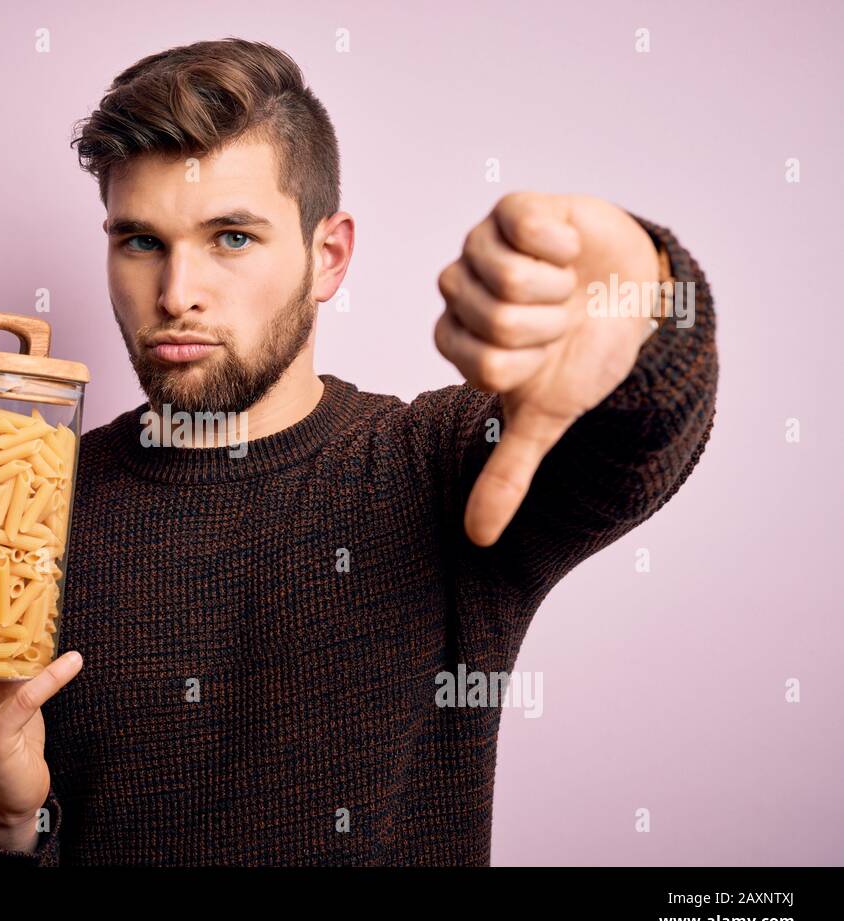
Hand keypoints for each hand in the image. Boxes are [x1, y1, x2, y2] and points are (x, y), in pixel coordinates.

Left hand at [434, 192, 660, 546]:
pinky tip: (569, 250)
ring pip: (509, 277)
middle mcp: (459, 291)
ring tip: (567, 285)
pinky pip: (523, 225)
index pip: (483, 363)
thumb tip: (478, 537)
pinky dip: (561, 243)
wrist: (634, 301)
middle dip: (549, 327)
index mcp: (457, 340)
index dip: (532, 362)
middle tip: (562, 318)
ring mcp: (481, 246)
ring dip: (558, 288)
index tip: (547, 354)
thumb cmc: (582, 355)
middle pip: (496, 322)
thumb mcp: (546, 416)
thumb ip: (507, 472)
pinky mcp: (513, 210)